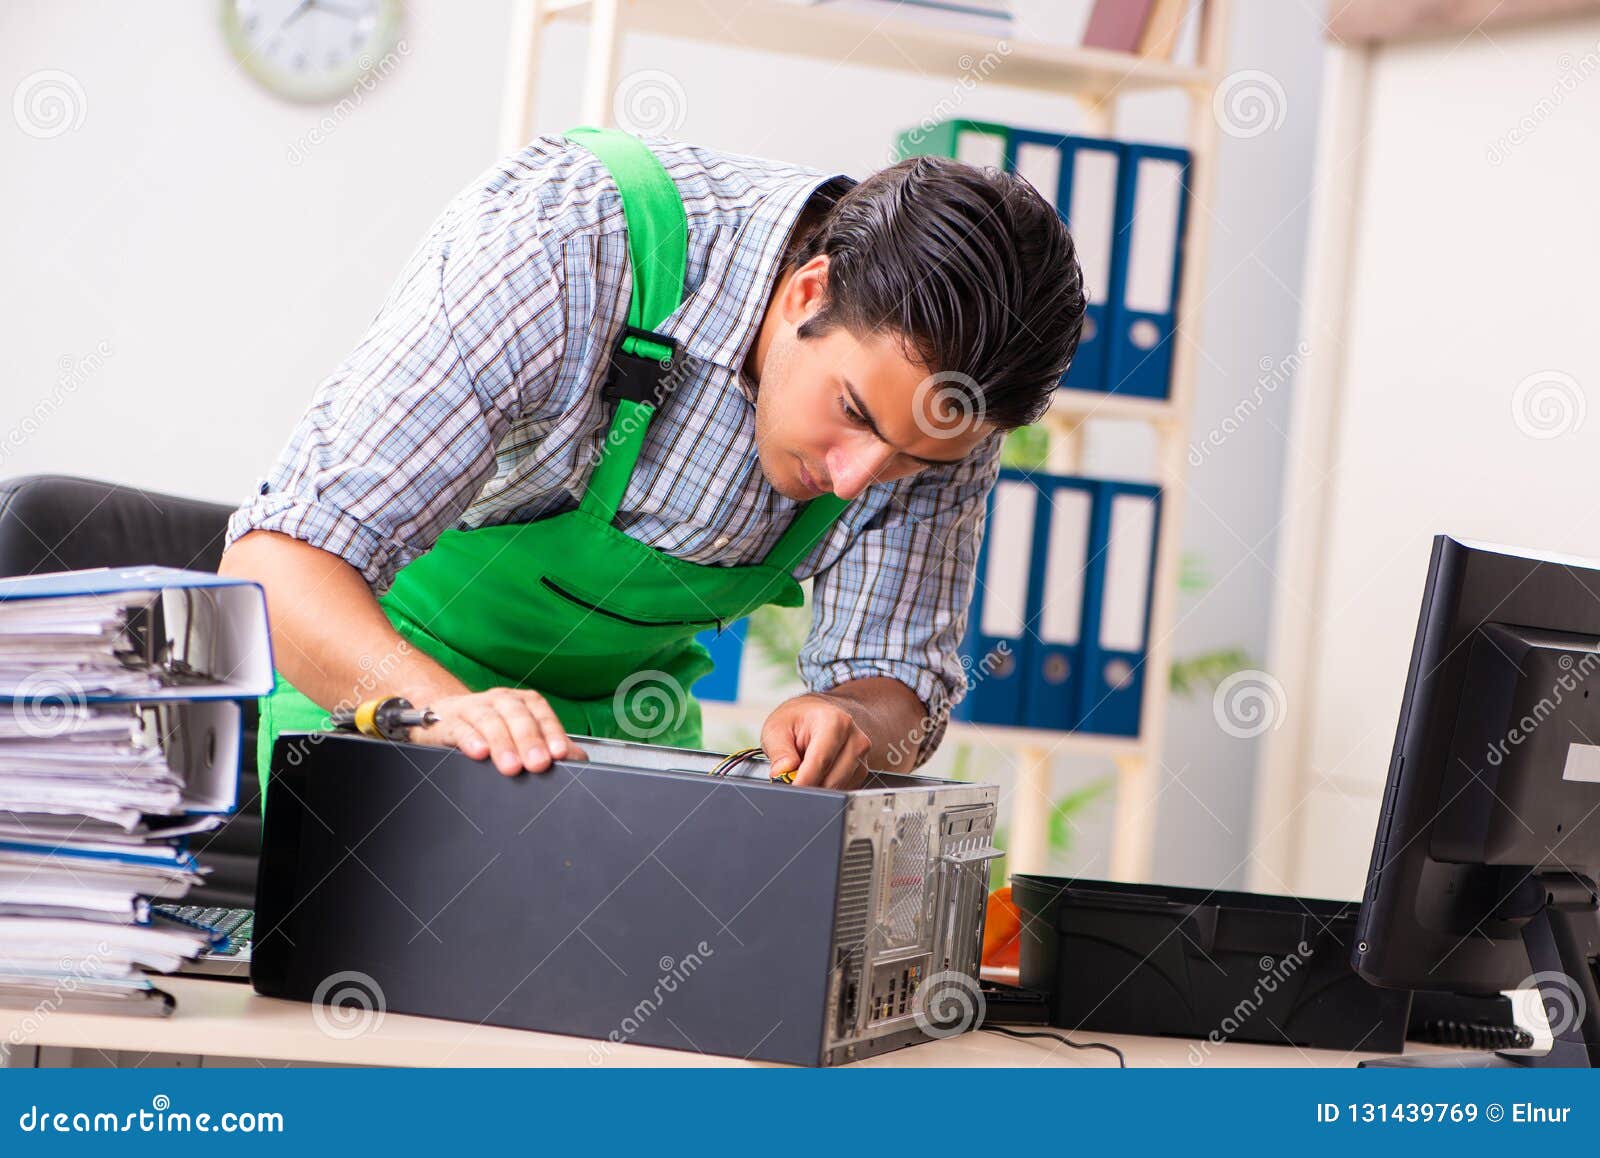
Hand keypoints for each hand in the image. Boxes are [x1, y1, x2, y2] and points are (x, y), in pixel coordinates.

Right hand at [409, 687, 586, 774]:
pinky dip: (470, 740)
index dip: (552, 733)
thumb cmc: (490, 730)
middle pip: (517, 716)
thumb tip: (577, 761)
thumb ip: (548, 746)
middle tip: (538, 764)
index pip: (541, 714)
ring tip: (511, 767)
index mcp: (522, 703)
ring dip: (502, 744)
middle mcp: (500, 701)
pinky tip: (479, 753)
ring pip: (490, 721)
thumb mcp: (520, 735)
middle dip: (530, 741)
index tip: (560, 754)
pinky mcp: (448, 721)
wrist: (445, 719)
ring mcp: (473, 708)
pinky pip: (460, 728)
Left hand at [761, 693, 872, 789]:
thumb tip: (783, 772)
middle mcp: (854, 738)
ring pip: (838, 787)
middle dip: (809, 786)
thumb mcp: (777, 728)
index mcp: (834, 721)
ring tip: (804, 769)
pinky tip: (817, 773)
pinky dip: (826, 787)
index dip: (804, 780)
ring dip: (817, 787)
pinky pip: (842, 789)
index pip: (821, 760)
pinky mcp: (862, 770)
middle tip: (791, 781)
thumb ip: (779, 751)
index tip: (791, 791)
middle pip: (832, 778)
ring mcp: (861, 755)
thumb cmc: (798, 720)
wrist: (818, 715)